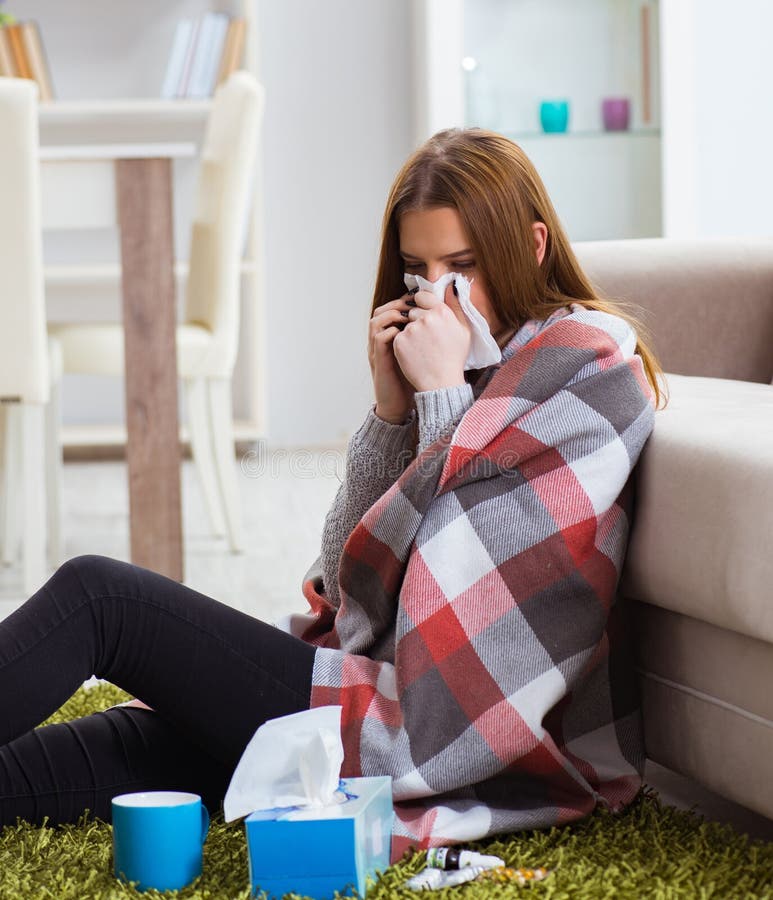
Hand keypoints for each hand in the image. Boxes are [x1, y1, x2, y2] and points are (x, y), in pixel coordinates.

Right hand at [368, 292, 416, 423]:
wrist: (401, 405)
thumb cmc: (413, 380)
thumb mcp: (421, 355)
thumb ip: (426, 338)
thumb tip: (446, 321)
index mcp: (391, 338)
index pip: (392, 310)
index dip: (405, 301)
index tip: (422, 299)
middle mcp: (381, 341)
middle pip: (380, 311)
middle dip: (398, 303)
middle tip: (415, 303)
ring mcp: (377, 350)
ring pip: (376, 321)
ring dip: (393, 314)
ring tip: (411, 315)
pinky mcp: (378, 360)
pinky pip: (379, 338)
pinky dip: (392, 331)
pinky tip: (407, 332)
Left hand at [392, 280, 469, 391]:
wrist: (441, 382)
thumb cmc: (454, 357)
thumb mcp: (464, 330)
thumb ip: (456, 306)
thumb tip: (450, 286)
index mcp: (442, 312)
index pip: (422, 296)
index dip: (422, 305)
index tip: (424, 316)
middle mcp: (426, 318)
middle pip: (412, 311)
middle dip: (417, 321)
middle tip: (426, 339)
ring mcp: (411, 330)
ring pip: (405, 324)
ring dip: (410, 334)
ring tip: (421, 349)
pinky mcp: (400, 341)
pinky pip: (398, 336)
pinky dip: (403, 345)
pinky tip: (413, 354)